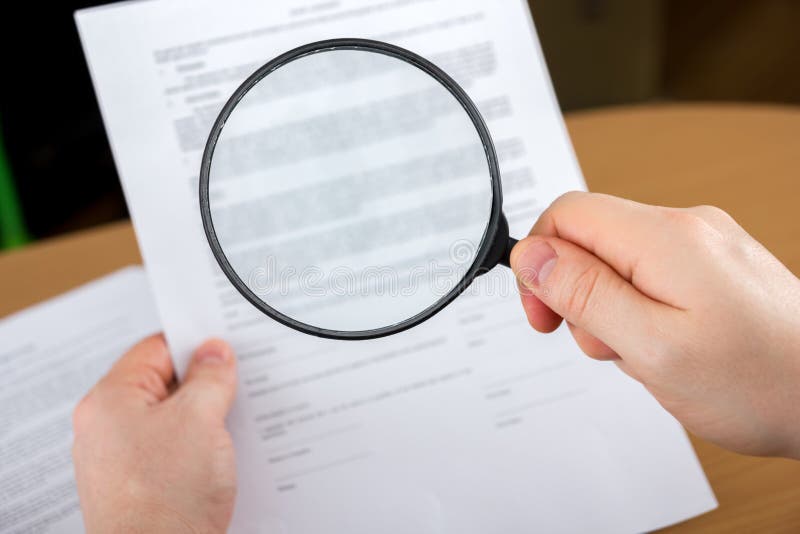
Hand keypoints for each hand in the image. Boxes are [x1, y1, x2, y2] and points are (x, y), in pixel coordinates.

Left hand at [72, 335, 237, 533]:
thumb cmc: (164, 500)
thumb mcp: (200, 420)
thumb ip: (210, 377)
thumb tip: (214, 352)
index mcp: (109, 400)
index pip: (155, 349)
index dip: (193, 344)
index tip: (225, 346)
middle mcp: (106, 428)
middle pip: (163, 384)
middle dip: (203, 385)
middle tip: (236, 386)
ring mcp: (120, 459)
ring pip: (170, 419)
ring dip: (203, 418)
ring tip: (231, 427)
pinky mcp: (138, 485)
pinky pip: (171, 450)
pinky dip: (197, 447)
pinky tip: (220, 456)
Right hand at [510, 191, 799, 458]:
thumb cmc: (760, 381)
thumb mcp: (651, 346)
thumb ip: (584, 294)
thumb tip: (530, 254)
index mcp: (665, 237)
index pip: (567, 213)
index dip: (539, 260)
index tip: (544, 313)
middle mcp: (685, 228)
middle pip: (591, 239)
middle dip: (579, 295)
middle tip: (606, 345)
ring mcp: (703, 246)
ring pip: (617, 263)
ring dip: (611, 312)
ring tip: (644, 354)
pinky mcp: (713, 267)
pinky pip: (649, 278)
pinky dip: (641, 314)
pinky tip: (665, 347)